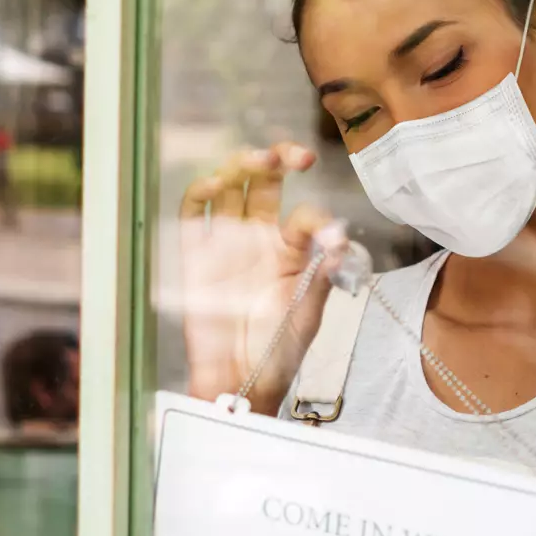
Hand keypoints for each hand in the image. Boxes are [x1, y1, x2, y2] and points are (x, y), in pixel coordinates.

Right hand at [178, 143, 343, 405]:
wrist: (239, 379)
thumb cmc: (277, 349)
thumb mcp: (309, 313)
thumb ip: (322, 274)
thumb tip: (340, 239)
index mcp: (293, 250)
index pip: (304, 214)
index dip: (315, 216)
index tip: (326, 232)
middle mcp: (259, 237)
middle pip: (266, 182)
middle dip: (280, 159)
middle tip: (294, 156)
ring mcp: (226, 241)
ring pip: (232, 186)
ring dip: (243, 164)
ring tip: (259, 158)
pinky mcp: (196, 252)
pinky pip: (195, 212)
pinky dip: (202, 191)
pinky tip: (217, 183)